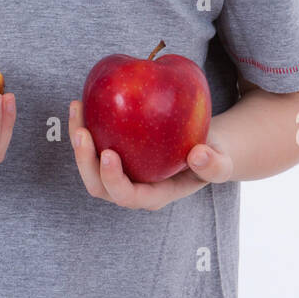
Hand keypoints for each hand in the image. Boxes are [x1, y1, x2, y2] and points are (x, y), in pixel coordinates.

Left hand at [68, 99, 232, 209]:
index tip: (110, 154)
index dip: (114, 180)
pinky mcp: (113, 152)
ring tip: (76, 109)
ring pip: (89, 164)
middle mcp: (131, 187)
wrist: (203, 146)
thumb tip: (198, 155)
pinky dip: (84, 125)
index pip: (128, 196)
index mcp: (153, 195)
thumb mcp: (222, 160)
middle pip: (99, 186)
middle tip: (82, 132)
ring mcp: (119, 171)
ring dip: (78, 140)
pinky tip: (81, 102)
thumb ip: (216, 163)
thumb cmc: (211, 155)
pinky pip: (93, 144)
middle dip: (85, 162)